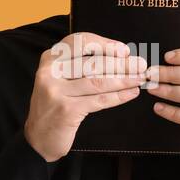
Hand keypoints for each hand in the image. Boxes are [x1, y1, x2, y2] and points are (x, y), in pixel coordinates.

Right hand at [24, 32, 148, 162]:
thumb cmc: (56, 105)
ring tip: (140, 78)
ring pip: (97, 81)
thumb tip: (120, 57)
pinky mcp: (66, 110)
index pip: (80, 42)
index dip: (104, 44)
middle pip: (92, 62)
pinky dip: (117, 96)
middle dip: (121, 63)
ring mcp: (57, 91)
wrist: (39, 138)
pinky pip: (98, 100)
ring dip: (123, 79)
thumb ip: (81, 66)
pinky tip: (130, 94)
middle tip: (141, 65)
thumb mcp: (61, 79)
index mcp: (50, 59)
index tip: (124, 50)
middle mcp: (50, 72)